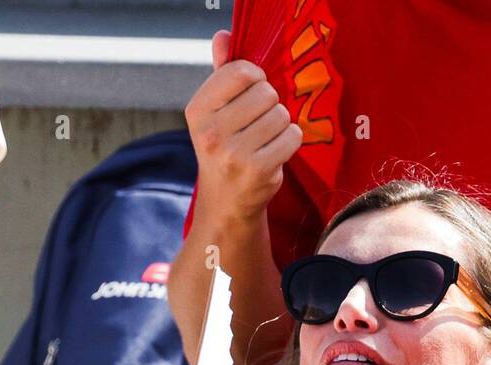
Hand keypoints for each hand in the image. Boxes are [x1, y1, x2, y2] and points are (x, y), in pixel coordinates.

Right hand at [184, 30, 302, 225]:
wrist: (226, 202)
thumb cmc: (224, 148)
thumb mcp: (214, 112)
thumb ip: (221, 74)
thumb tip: (223, 36)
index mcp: (198, 111)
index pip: (240, 72)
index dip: (256, 78)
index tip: (253, 92)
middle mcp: (212, 132)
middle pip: (265, 92)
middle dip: (269, 105)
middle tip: (259, 124)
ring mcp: (235, 154)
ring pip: (281, 115)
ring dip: (281, 125)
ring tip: (266, 139)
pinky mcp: (259, 171)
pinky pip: (292, 136)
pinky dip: (290, 141)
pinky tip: (276, 151)